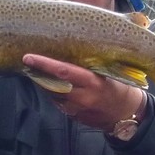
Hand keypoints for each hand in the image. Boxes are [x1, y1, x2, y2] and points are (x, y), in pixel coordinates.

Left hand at [23, 53, 144, 130]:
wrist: (126, 113)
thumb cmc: (120, 86)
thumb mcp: (112, 71)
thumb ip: (95, 59)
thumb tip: (80, 38)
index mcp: (93, 82)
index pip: (63, 71)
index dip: (44, 64)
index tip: (29, 57)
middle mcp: (83, 97)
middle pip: (51, 84)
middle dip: (37, 73)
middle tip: (28, 61)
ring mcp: (77, 110)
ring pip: (52, 94)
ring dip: (44, 83)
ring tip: (41, 70)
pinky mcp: (73, 117)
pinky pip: (58, 103)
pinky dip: (54, 93)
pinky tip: (55, 84)